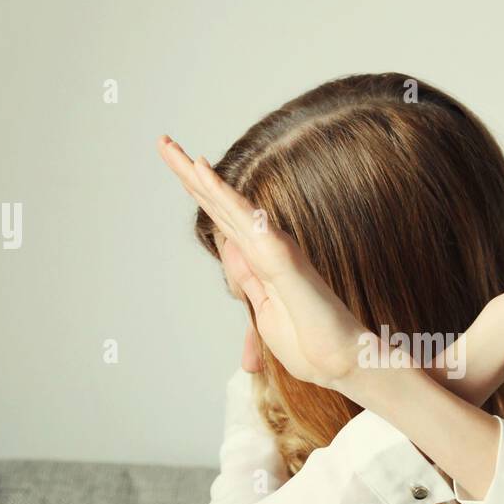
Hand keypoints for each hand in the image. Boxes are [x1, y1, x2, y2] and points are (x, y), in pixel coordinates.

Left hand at [158, 136, 370, 390]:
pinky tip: (202, 171)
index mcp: (261, 260)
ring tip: (171, 147)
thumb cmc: (311, 342)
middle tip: (161, 141)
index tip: (178, 165)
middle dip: (188, 172)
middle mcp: (267, 246)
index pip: (222, 219)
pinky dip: (222, 193)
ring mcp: (275, 249)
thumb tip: (229, 253)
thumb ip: (247, 280)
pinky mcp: (281, 258)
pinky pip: (247, 220)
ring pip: (229, 204)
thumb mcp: (265, 310)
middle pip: (219, 203)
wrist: (342, 362)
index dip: (200, 192)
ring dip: (199, 175)